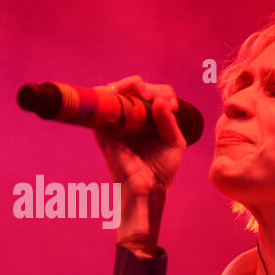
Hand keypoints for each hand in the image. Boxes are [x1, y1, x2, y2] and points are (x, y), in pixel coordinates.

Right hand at [93, 75, 185, 252]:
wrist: (150, 188)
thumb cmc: (161, 169)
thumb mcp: (174, 142)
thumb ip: (169, 122)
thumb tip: (161, 101)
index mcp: (145, 120)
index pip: (148, 93)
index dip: (161, 91)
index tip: (173, 104)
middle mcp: (128, 118)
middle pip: (130, 87)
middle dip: (147, 86)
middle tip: (162, 98)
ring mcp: (114, 122)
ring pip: (114, 89)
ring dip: (130, 85)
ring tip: (146, 94)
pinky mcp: (103, 128)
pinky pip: (100, 104)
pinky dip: (111, 93)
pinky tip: (129, 96)